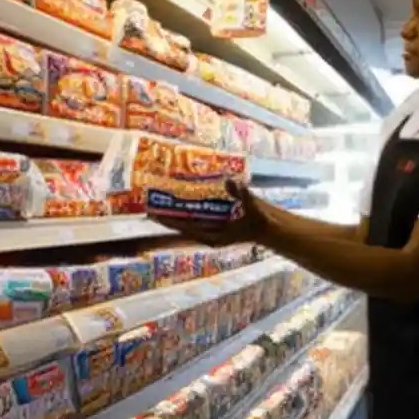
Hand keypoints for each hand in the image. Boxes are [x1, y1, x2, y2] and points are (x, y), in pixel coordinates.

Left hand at [148, 180, 268, 246]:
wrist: (269, 228)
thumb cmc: (261, 221)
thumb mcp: (253, 208)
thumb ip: (243, 195)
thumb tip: (230, 180)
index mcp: (215, 237)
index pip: (187, 229)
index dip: (170, 223)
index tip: (154, 216)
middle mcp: (210, 235)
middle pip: (184, 226)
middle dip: (168, 217)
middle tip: (149, 207)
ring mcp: (212, 230)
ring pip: (189, 223)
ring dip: (176, 214)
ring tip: (160, 203)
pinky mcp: (216, 224)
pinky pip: (197, 218)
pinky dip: (188, 211)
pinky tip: (180, 203)